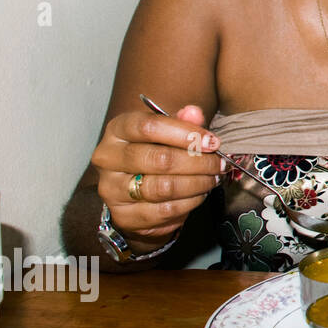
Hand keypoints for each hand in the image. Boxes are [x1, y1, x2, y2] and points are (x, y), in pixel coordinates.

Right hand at [90, 104, 223, 249]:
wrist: (134, 194)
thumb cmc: (155, 154)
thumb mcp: (168, 133)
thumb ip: (183, 122)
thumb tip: (194, 112)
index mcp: (118, 131)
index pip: (148, 127)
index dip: (185, 134)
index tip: (212, 142)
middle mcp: (108, 159)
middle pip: (159, 159)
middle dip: (198, 162)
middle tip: (219, 163)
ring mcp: (112, 189)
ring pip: (164, 187)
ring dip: (198, 183)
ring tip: (213, 178)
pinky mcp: (124, 215)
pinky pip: (166, 209)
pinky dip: (190, 202)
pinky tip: (200, 193)